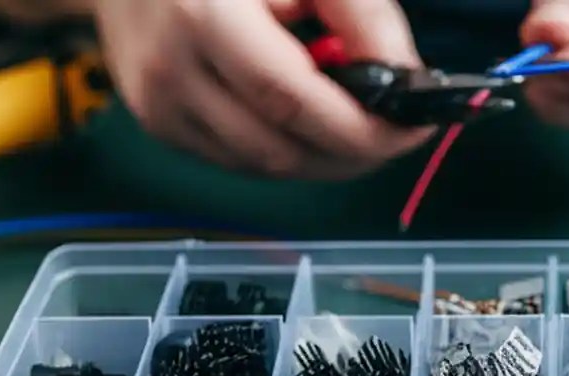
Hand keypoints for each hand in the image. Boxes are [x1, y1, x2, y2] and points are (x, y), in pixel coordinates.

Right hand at [92, 0, 432, 178]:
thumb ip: (362, 13)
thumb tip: (405, 77)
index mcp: (204, 15)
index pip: (293, 102)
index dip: (360, 128)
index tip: (412, 127)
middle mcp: (172, 68)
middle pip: (281, 149)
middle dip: (353, 154)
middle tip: (397, 134)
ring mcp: (157, 103)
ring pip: (264, 166)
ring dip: (323, 157)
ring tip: (355, 122)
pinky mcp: (157, 122)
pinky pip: (238, 160)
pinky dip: (285, 150)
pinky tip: (307, 120)